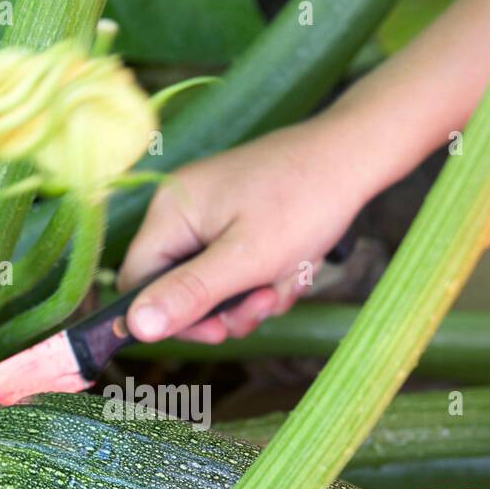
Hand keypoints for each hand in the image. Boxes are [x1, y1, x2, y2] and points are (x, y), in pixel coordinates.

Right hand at [118, 103, 376, 343]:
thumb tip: (134, 327)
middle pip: (180, 288)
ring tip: (288, 278)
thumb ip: (188, 294)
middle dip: (226, 307)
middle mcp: (182, 211)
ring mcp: (211, 214)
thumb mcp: (244, 260)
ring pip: (216, 285)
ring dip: (254, 296)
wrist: (355, 157)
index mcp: (170, 212)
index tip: (216, 331)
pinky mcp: (238, 219)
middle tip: (264, 302)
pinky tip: (296, 265)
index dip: (170, 317)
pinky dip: (268, 277)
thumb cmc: (302, 201)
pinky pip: (239, 268)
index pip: (137, 282)